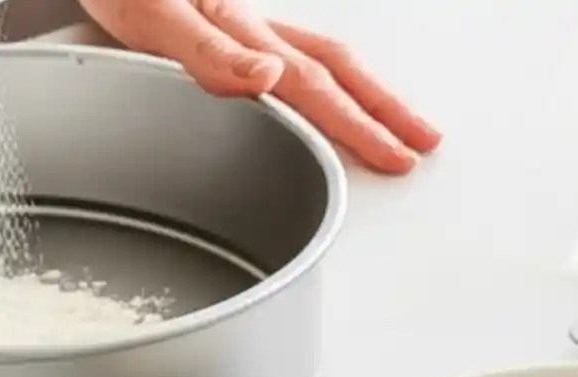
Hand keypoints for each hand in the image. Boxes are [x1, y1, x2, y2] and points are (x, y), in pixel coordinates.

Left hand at [78, 0, 439, 173]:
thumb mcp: (156, 19)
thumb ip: (211, 53)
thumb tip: (269, 77)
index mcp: (242, 30)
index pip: (314, 86)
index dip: (357, 123)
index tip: (394, 157)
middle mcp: (252, 28)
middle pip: (336, 70)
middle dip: (383, 110)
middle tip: (421, 144)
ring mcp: (245, 28)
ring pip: (324, 60)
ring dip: (365, 93)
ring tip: (396, 122)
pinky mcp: (229, 30)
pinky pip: (298, 56)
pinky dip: (329, 80)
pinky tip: (332, 96)